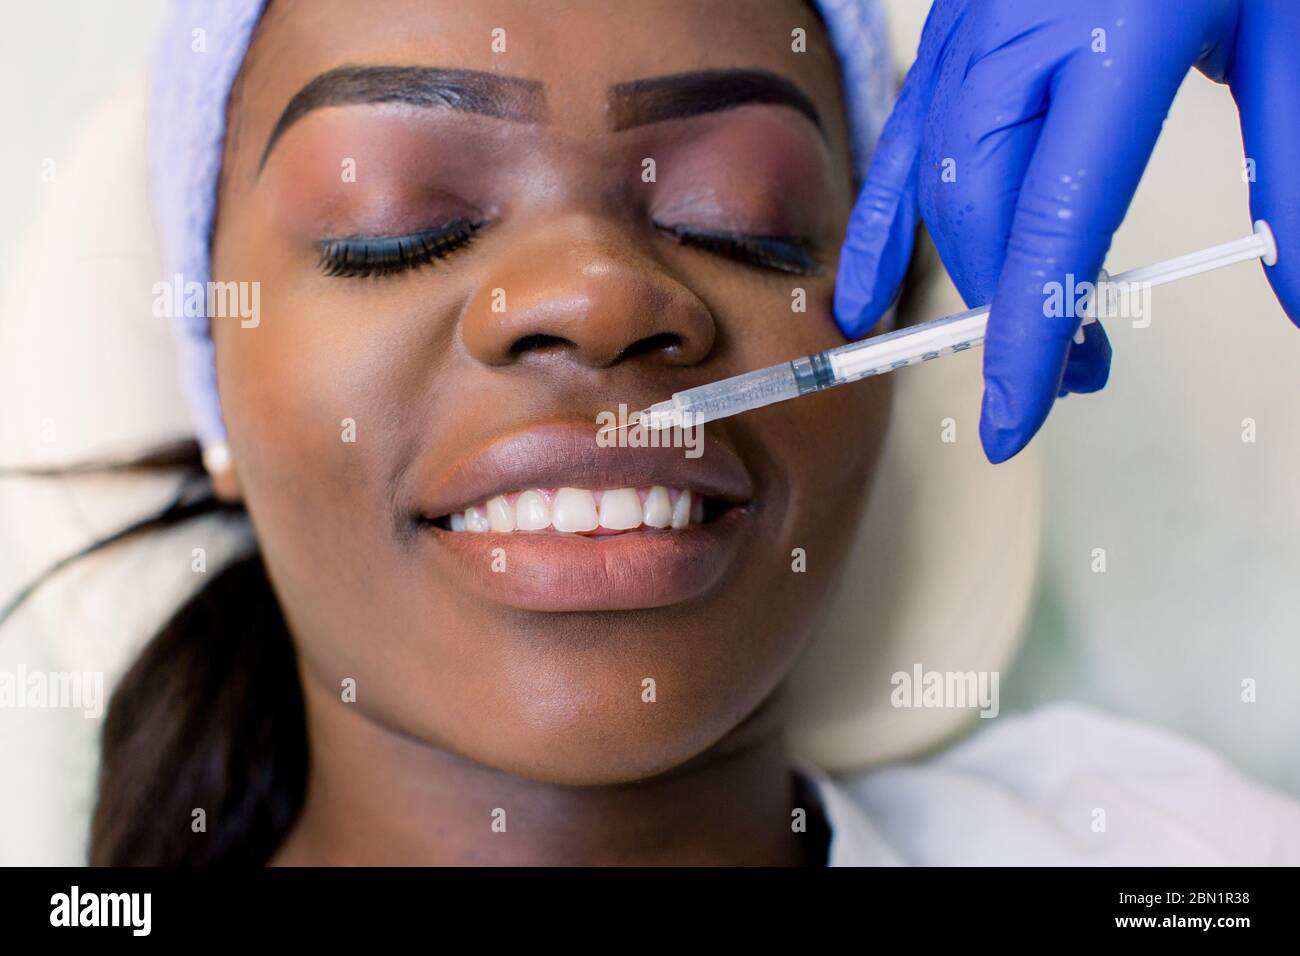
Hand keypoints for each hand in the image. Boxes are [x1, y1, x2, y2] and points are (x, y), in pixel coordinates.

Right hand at [834, 0, 1299, 462]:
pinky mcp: (951, 32)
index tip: (1017, 420)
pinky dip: (882, 228)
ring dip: (973, 278)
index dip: (1033, 332)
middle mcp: (1021, 36)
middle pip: (986, 214)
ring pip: (938, 186)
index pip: (1056, 219)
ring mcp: (971, 31)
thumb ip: (1294, 168)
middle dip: (1021, 310)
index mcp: (1117, 31)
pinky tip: (863, 294)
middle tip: (1084, 368)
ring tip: (1015, 338)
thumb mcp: (1291, 33)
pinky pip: (899, 143)